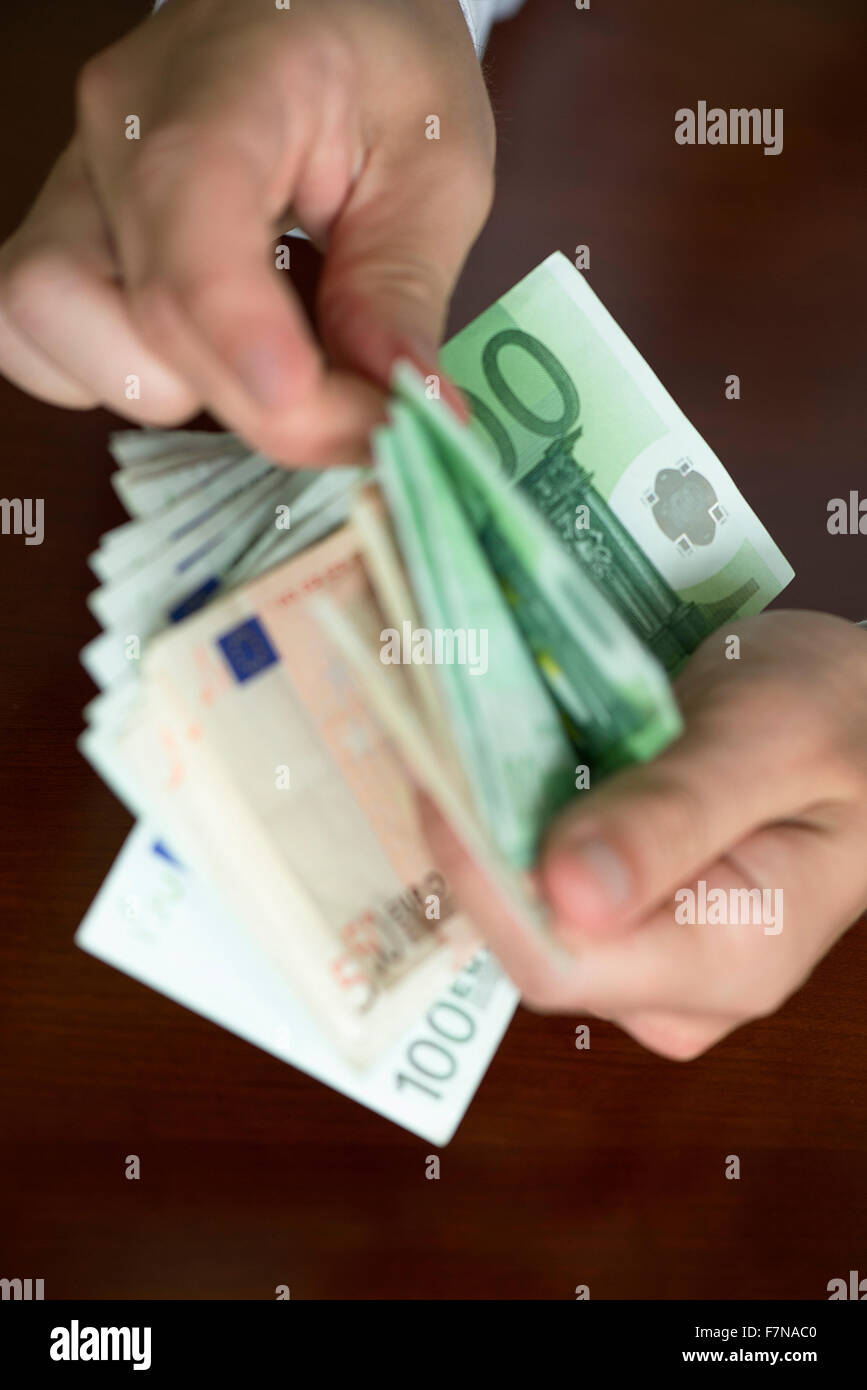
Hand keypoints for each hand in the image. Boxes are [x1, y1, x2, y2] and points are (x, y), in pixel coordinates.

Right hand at [0, 0, 492, 461]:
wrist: (320, 1)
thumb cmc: (382, 60)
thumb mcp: (439, 162)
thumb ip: (405, 289)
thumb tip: (407, 413)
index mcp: (226, 87)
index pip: (187, 221)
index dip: (245, 344)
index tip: (338, 419)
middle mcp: (119, 131)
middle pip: (131, 310)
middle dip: (253, 402)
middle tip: (357, 417)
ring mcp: (77, 180)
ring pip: (45, 323)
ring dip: (164, 388)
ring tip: (266, 370)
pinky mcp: (66, 228)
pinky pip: (31, 331)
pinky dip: (108, 377)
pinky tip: (198, 359)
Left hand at [422, 611, 866, 1057]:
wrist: (866, 715)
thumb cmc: (840, 718)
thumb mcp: (772, 742)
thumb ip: (676, 817)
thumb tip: (565, 893)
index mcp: (730, 958)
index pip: (559, 962)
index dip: (484, 879)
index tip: (440, 775)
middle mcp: (676, 986)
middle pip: (528, 939)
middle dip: (479, 842)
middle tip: (441, 728)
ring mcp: (644, 958)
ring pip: (522, 910)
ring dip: (487, 825)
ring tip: (470, 729)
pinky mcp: (621, 921)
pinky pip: (537, 884)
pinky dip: (511, 820)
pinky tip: (502, 757)